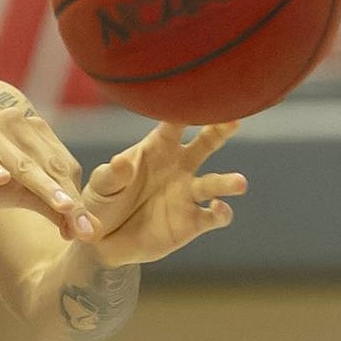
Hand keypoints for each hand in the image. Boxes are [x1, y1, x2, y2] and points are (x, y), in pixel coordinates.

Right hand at [0, 104, 98, 239]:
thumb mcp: (14, 192)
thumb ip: (46, 205)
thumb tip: (80, 230)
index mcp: (33, 131)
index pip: (63, 165)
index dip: (77, 197)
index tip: (87, 230)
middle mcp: (17, 124)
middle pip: (50, 165)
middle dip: (68, 199)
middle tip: (84, 230)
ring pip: (25, 165)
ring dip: (45, 187)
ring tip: (65, 207)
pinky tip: (1, 179)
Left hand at [78, 121, 247, 264]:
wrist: (103, 242)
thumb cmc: (101, 203)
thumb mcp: (100, 187)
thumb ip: (111, 175)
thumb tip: (121, 162)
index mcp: (158, 148)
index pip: (175, 123)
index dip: (186, 110)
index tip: (197, 98)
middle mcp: (179, 166)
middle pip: (206, 143)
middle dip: (220, 131)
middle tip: (234, 120)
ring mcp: (188, 194)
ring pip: (216, 183)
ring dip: (229, 182)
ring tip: (240, 184)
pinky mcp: (193, 222)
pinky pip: (213, 216)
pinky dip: (221, 213)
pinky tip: (219, 210)